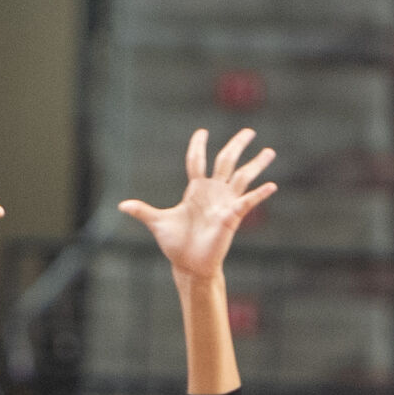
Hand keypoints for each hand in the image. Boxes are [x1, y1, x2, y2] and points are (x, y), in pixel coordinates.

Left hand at [119, 128, 275, 283]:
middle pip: (226, 161)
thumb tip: (121, 205)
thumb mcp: (157, 222)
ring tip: (270, 151)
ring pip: (242, 177)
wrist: (188, 264)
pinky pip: (247, 202)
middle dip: (236, 146)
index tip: (202, 131)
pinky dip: (259, 194)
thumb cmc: (176, 244)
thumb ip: (142, 211)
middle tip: (250, 130)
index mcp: (195, 190)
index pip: (197, 161)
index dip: (198, 146)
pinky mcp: (232, 217)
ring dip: (256, 164)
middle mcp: (212, 192)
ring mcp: (225, 203)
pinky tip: (271, 186)